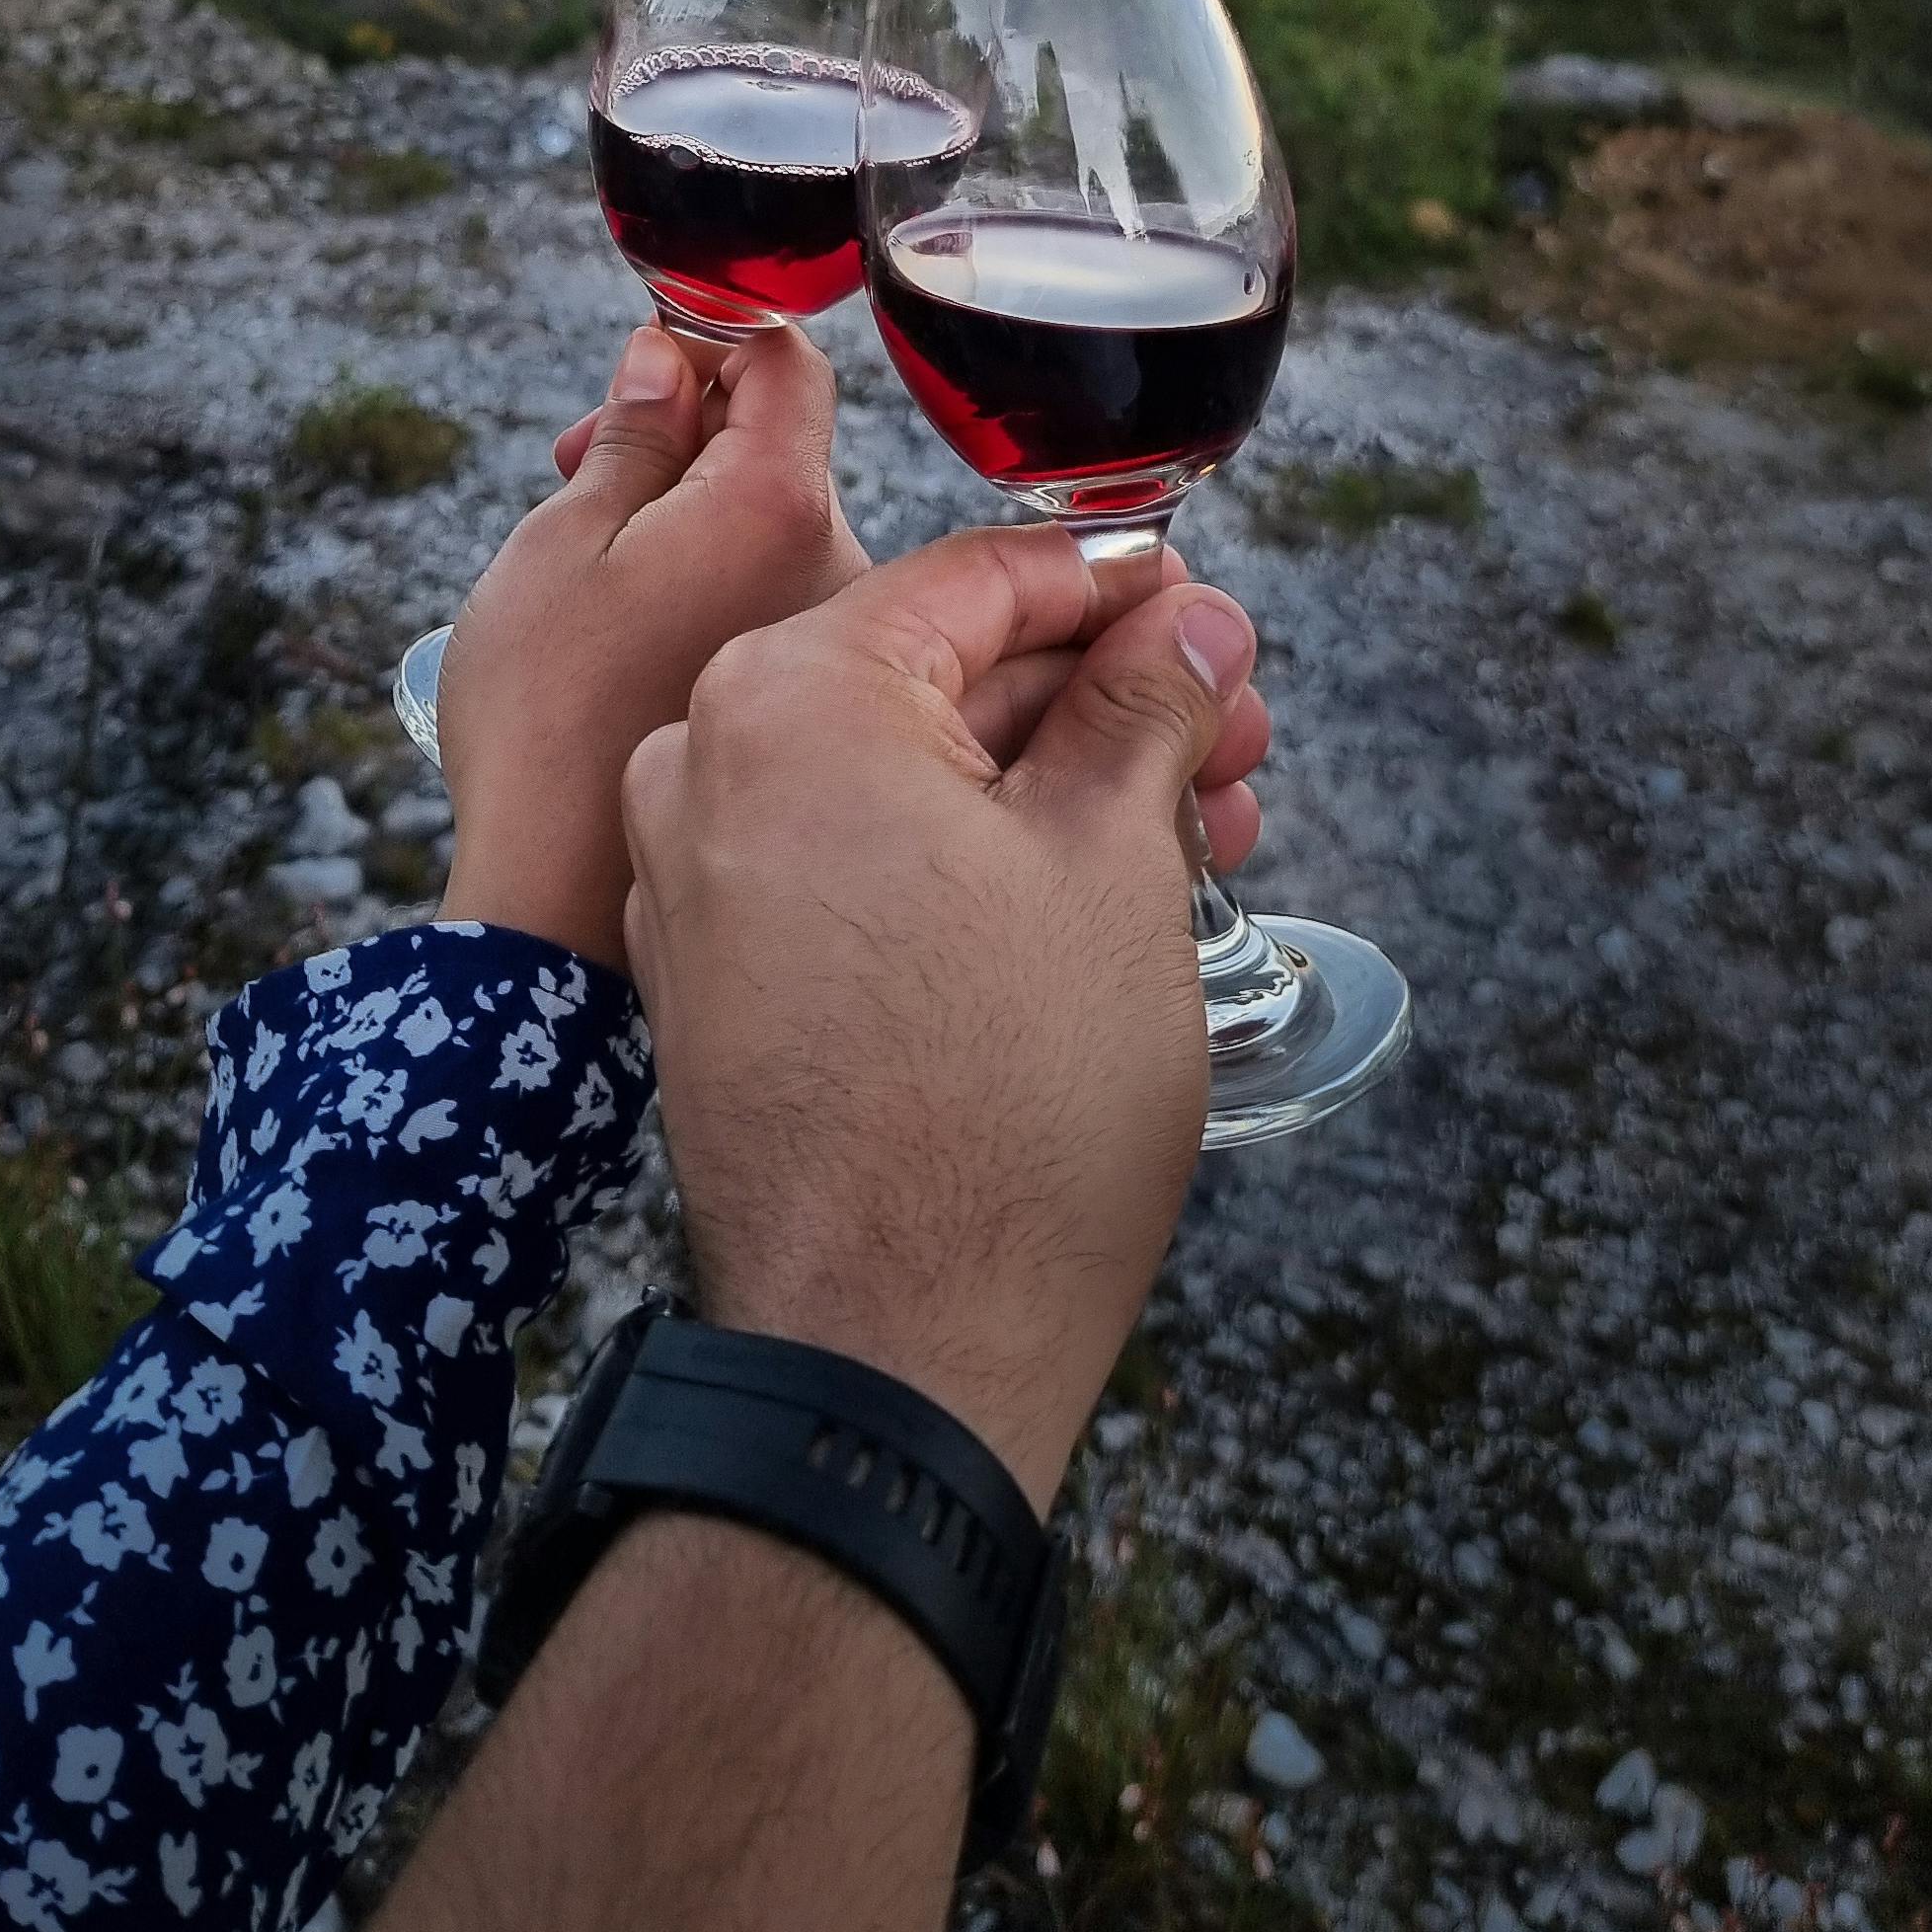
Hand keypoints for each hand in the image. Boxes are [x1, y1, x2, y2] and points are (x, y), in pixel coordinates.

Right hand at [439, 321, 866, 967]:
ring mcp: (840, 644)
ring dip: (696, 512)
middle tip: (579, 463)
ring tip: (594, 556)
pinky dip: (720, 586)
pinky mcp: (830, 711)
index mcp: (776, 506)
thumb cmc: (546, 714)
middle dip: (685, 433)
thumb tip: (668, 357)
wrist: (562, 897)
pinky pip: (784, 603)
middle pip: (780, 448)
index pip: (786, 365)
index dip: (711, 337)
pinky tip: (639, 629)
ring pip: (777, 529)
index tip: (642, 358)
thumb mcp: (561, 543)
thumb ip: (631, 435)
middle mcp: (839, 566)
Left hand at [621, 528, 1263, 1512]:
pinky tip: (1093, 893)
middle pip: (939, 680)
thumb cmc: (1003, 1102)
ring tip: (1206, 826)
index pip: (976, 580)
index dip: (1115, 586)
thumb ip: (1146, 709)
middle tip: (1237, 731)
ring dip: (1052, 788)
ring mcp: (693, 878)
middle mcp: (704, 763)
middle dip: (1101, 703)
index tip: (1205, 608)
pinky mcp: (712, 977)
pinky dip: (964, 859)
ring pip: (903, 779)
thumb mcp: (1110, 859)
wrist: (892, 1352)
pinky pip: (849, 862)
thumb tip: (1189, 624)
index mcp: (789, 697)